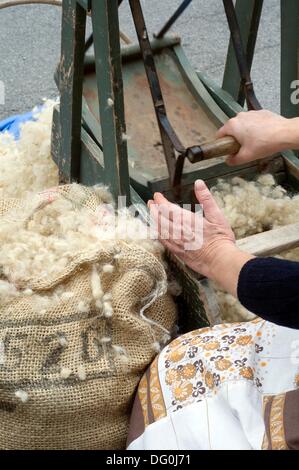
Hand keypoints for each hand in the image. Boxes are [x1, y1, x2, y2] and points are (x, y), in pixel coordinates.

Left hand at [148, 180, 253, 296]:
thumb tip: (199, 183)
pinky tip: (156, 232)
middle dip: (153, 209)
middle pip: (160, 218)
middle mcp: (178, 231)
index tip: (157, 196)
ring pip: (159, 229)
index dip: (160, 201)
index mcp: (187, 220)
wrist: (220, 261)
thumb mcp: (217, 215)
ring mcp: (176, 242)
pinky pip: (162, 241)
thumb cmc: (220, 239)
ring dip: (153, 220)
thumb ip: (206, 198)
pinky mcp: (177, 252)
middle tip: (150, 203)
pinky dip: (157, 234)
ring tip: (150, 214)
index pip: (168, 208)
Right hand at [217, 110, 295, 165]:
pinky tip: (262, 136)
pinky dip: (255, 128)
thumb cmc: (265, 143)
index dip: (222, 144)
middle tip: (243, 148)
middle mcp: (239, 117)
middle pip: (231, 129)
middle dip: (235, 139)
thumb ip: (234, 160)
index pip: (219, 134)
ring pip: (243, 125)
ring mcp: (250, 113)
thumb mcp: (246, 157)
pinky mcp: (261, 112)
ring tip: (255, 143)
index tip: (227, 149)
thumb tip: (229, 161)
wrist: (284, 133)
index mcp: (232, 126)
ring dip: (245, 133)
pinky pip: (253, 121)